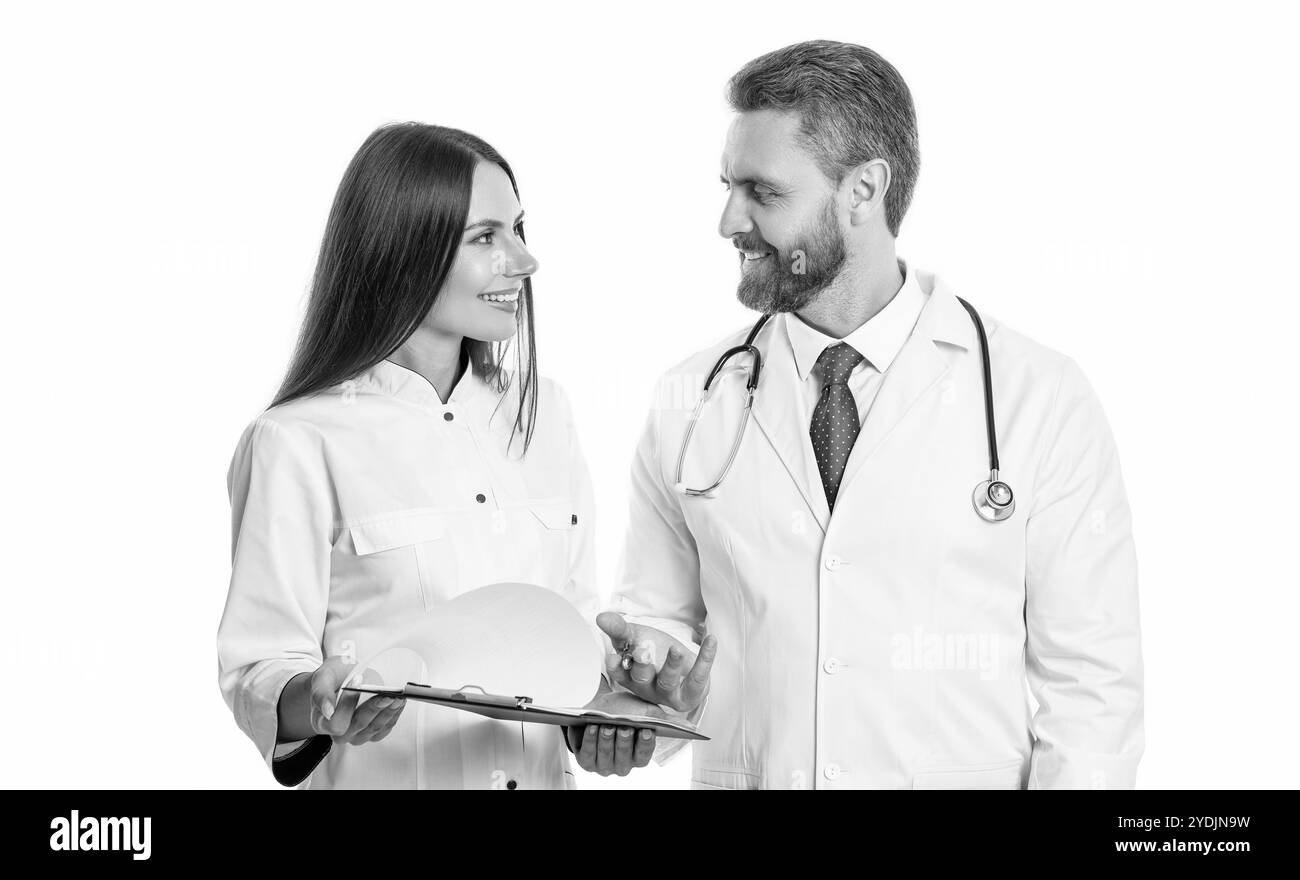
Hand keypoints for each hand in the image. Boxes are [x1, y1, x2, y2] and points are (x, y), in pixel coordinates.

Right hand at [309, 656, 405, 745]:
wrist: (341, 681)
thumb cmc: (332, 680)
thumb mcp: (323, 677)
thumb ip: (321, 693)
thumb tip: (329, 711)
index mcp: (322, 722)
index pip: (335, 721)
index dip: (347, 704)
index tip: (358, 681)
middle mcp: (339, 733)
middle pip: (358, 725)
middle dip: (374, 708)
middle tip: (387, 694)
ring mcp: (356, 735)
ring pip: (374, 728)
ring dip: (388, 712)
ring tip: (398, 697)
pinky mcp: (371, 733)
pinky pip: (384, 729)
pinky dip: (393, 715)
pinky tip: (399, 703)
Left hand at [569, 683, 661, 776]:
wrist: (598, 703)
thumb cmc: (623, 710)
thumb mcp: (645, 711)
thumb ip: (665, 720)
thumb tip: (691, 727)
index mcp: (638, 756)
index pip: (644, 756)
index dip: (645, 744)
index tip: (646, 730)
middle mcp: (622, 764)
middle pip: (624, 758)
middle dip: (624, 742)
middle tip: (625, 727)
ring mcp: (603, 764)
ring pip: (606, 757)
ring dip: (606, 741)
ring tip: (607, 726)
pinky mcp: (585, 760)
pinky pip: (588, 754)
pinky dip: (590, 741)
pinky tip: (593, 728)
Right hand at [597, 612, 715, 712]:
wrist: (682, 670)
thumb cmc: (654, 653)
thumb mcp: (635, 637)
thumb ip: (619, 628)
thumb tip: (601, 617)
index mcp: (630, 675)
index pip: (619, 672)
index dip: (615, 666)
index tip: (613, 656)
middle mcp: (647, 687)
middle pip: (641, 678)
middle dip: (642, 665)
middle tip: (643, 651)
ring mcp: (669, 692)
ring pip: (667, 681)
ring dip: (671, 665)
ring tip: (676, 649)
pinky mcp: (690, 693)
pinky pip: (698, 677)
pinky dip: (705, 657)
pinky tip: (711, 640)